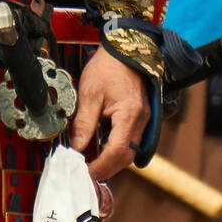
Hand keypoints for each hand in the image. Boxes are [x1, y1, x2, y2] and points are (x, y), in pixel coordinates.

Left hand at [68, 45, 149, 181]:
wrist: (124, 48)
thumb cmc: (107, 67)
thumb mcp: (89, 93)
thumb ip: (84, 123)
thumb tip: (76, 147)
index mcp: (129, 114)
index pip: (116, 152)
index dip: (101, 166)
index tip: (85, 172)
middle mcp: (141, 120)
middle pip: (126, 156)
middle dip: (107, 168)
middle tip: (86, 172)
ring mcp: (144, 119)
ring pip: (130, 150)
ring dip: (112, 160)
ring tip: (92, 161)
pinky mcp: (141, 116)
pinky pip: (131, 140)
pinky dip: (118, 148)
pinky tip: (103, 147)